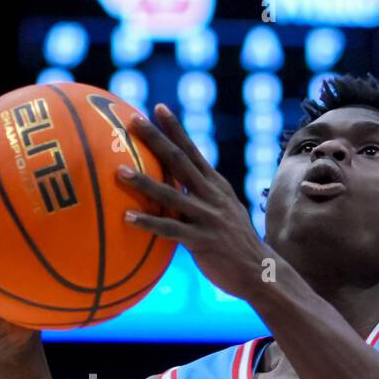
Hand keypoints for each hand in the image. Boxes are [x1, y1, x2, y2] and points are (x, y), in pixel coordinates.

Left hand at [120, 103, 274, 299]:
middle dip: (155, 138)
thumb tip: (178, 189)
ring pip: (170, 194)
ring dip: (143, 182)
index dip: (175, 129)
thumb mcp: (224, 212)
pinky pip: (169, 229)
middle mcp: (211, 195)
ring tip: (118, 171)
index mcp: (215, 185)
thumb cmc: (235, 243)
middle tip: (132, 121)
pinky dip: (147, 222)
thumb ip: (203, 198)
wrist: (260, 270)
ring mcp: (207, 216)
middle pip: (179, 160)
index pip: (191, 150)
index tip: (158, 108)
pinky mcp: (201, 240)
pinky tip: (127, 217)